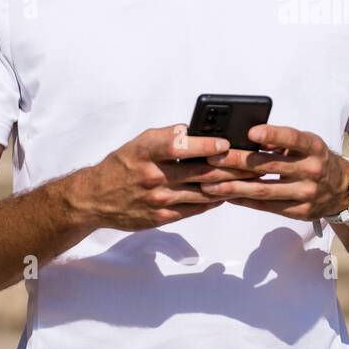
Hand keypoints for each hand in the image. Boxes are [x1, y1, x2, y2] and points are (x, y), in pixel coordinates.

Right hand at [67, 123, 262, 230]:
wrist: (94, 198)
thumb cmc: (122, 164)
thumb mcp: (139, 142)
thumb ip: (168, 136)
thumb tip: (198, 130)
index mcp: (147, 151)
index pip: (180, 146)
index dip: (206, 145)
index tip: (226, 143)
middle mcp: (153, 175)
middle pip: (200, 172)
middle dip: (230, 168)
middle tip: (253, 163)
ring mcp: (157, 199)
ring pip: (202, 192)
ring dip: (228, 186)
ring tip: (249, 179)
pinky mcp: (161, 217)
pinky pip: (194, 209)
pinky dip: (213, 201)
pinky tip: (227, 194)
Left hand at [199, 124, 348, 224]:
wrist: (344, 191)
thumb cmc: (317, 160)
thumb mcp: (308, 145)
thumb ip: (282, 141)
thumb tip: (252, 138)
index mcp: (314, 148)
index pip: (293, 139)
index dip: (272, 134)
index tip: (250, 131)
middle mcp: (312, 170)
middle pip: (270, 166)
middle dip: (238, 162)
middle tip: (213, 158)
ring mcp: (306, 194)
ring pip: (264, 190)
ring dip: (233, 187)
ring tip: (209, 184)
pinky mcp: (299, 212)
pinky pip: (267, 207)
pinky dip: (245, 201)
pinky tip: (226, 196)